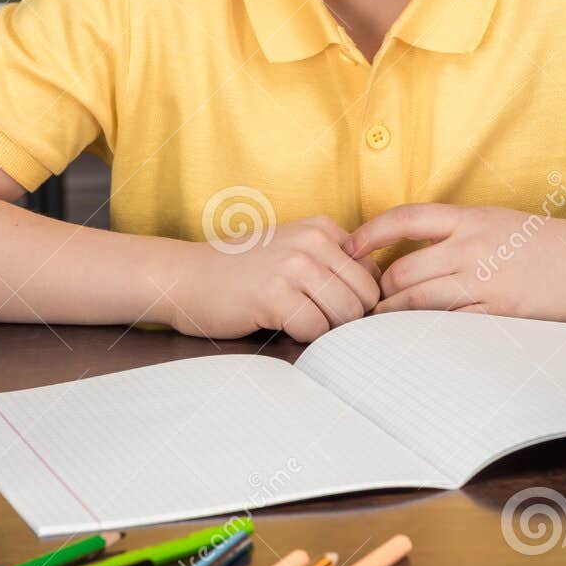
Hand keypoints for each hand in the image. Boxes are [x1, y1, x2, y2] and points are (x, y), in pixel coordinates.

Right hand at [164, 217, 380, 342]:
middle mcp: (312, 241)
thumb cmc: (242, 272)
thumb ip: (333, 263)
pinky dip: (303, 337)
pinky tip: (281, 325)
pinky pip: (315, 329)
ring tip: (299, 322)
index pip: (373, 273)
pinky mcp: (274, 295)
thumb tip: (380, 297)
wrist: (185, 276)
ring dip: (327, 329)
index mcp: (322, 228)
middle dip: (348, 320)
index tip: (337, 309)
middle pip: (365, 296)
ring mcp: (293, 266)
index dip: (362, 300)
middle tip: (319, 323)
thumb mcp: (293, 250)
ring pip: (345, 315)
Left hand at [344, 203, 565, 322]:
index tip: (347, 249)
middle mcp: (474, 245)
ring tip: (381, 326)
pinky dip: (424, 332)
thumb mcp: (499, 222)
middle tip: (367, 304)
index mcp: (471, 218)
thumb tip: (411, 249)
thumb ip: (458, 232)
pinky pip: (447, 325)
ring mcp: (486, 281)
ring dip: (392, 316)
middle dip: (378, 291)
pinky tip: (414, 341)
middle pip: (402, 270)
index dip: (369, 234)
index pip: (405, 218)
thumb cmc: (547, 244)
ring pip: (417, 301)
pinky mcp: (499, 313)